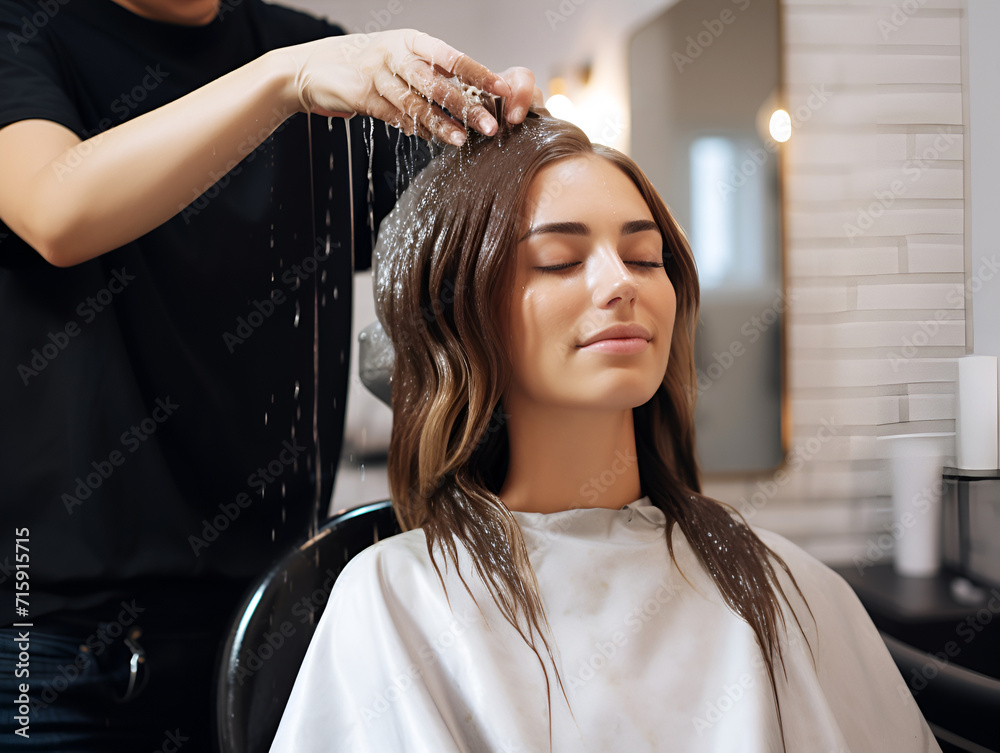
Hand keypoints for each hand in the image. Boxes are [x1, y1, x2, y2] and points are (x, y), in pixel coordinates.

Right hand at [286, 30, 534, 145]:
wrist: (316, 68)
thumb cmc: (369, 64)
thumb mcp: (400, 58)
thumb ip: (431, 74)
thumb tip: (471, 96)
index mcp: (412, 40)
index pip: (452, 56)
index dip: (479, 74)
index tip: (503, 90)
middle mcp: (396, 53)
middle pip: (437, 82)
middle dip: (466, 105)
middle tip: (489, 125)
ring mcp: (377, 73)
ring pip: (416, 103)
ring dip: (441, 124)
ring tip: (462, 140)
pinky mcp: (362, 96)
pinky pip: (395, 116)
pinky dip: (415, 129)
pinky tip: (432, 139)